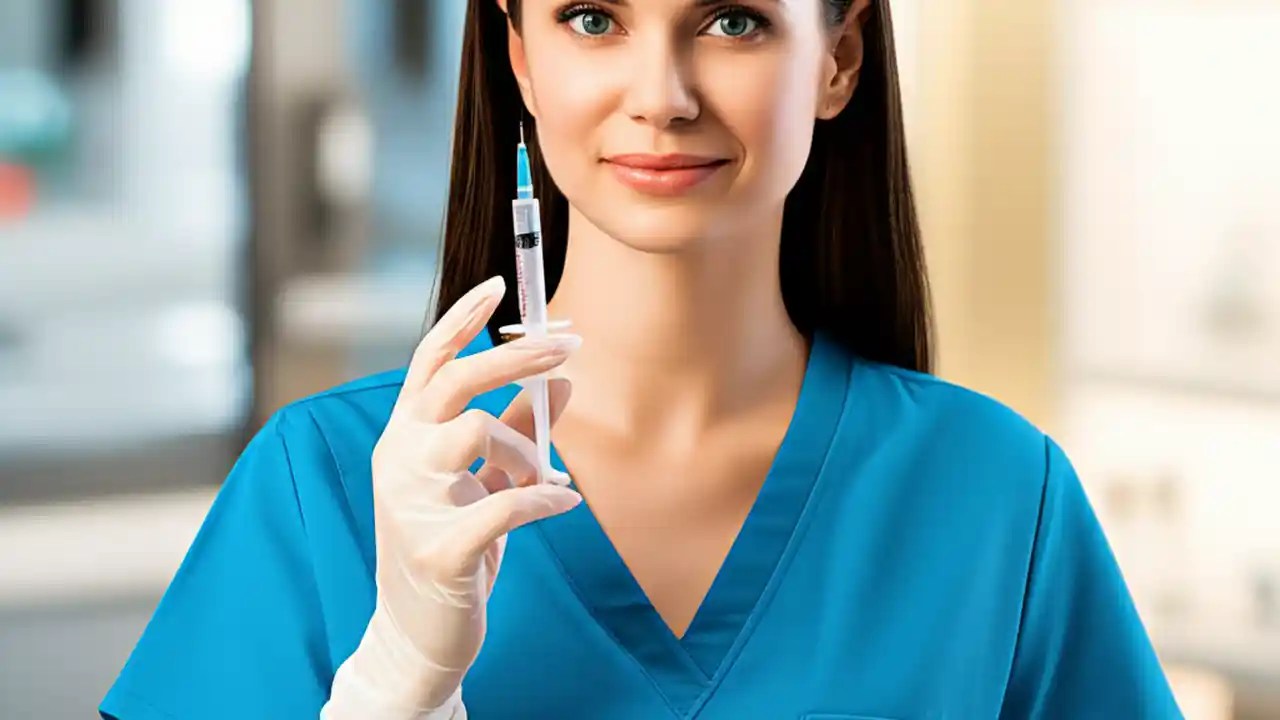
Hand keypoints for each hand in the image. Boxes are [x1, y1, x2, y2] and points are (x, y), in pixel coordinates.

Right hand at [324, 275, 581, 717]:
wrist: (419, 633)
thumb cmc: (453, 545)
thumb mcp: (482, 481)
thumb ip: (516, 432)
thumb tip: (564, 383)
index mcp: (403, 435)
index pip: (427, 361)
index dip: (461, 319)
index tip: (501, 283)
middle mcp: (397, 458)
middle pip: (453, 381)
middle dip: (516, 356)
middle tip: (569, 345)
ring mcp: (411, 504)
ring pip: (476, 433)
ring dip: (526, 449)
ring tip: (544, 475)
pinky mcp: (440, 549)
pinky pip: (507, 503)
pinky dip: (546, 497)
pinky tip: (565, 502)